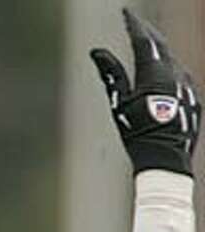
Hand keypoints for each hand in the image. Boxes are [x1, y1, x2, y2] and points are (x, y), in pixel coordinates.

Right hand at [91, 8, 199, 175]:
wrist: (166, 157)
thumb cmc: (138, 133)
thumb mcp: (120, 104)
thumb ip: (111, 75)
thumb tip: (97, 52)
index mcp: (155, 73)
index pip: (143, 40)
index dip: (133, 25)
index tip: (125, 13)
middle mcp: (175, 73)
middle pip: (160, 45)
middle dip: (146, 32)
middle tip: (134, 23)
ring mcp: (188, 84)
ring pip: (172, 59)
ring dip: (158, 50)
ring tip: (146, 44)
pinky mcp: (194, 95)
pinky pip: (180, 74)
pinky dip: (168, 67)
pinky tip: (162, 71)